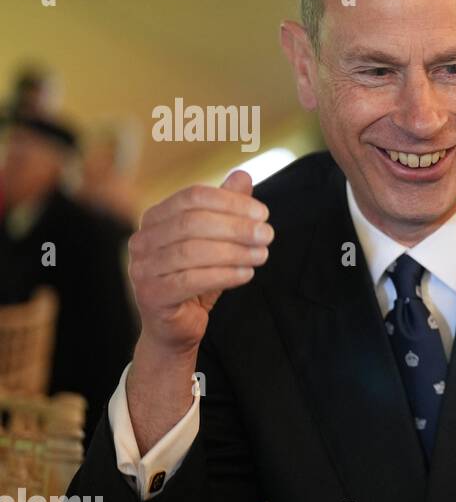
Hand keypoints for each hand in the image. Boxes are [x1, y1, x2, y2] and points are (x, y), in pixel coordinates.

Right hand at [127, 170, 272, 357]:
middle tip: (268, 235)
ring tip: (263, 255)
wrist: (176, 325)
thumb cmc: (196, 278)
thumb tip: (243, 175)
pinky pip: (190, 280)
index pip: (192, 197)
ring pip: (192, 251)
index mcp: (155, 218)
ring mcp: (141, 267)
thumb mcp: (215, 241)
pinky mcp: (151, 294)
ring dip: (234, 251)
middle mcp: (141, 239)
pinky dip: (223, 275)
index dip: (230, 202)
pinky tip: (247, 274)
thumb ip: (226, 209)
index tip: (263, 214)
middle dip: (235, 227)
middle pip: (192, 223)